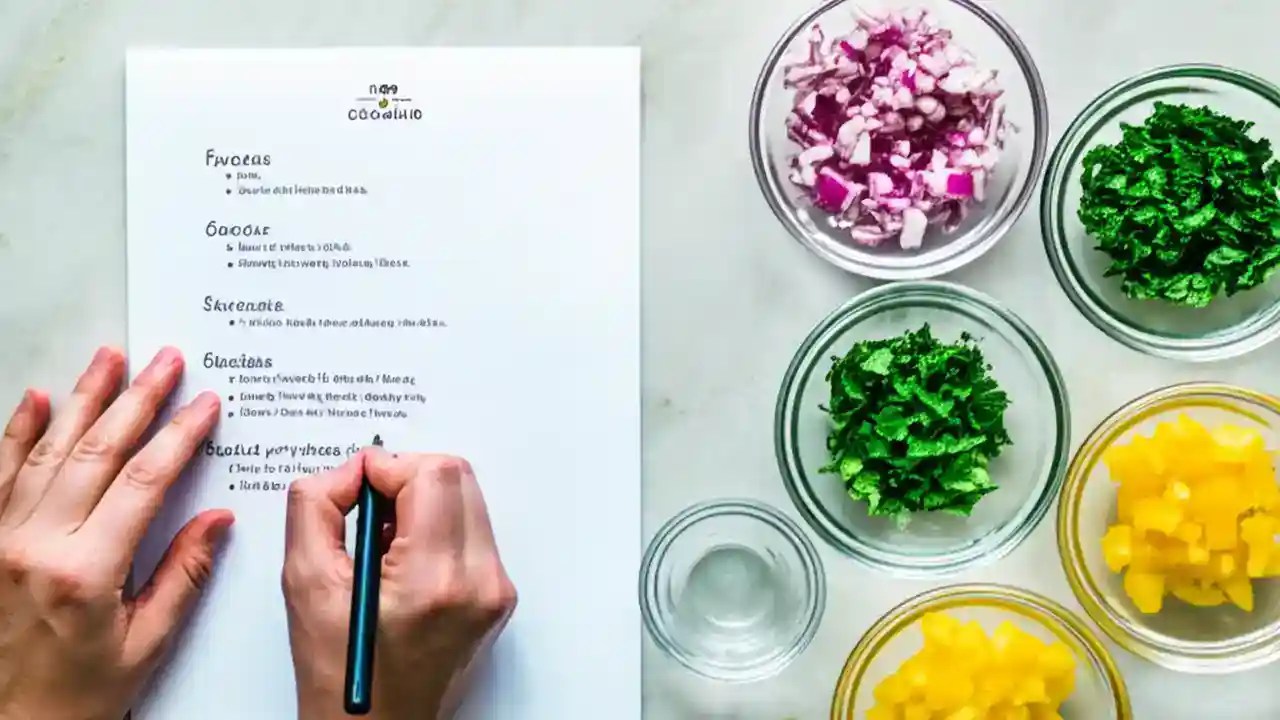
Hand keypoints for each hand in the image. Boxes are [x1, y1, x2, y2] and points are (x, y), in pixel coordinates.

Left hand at [0, 347, 233, 719]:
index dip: (179, 436)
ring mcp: (1, 540)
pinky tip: (37, 400)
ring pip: (47, 451)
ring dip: (84, 398)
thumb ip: (182, 577)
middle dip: (138, 399)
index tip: (203, 406)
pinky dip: (17, 432)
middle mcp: (35, 546)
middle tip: (165, 362)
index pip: (143, 482)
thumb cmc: (71, 698)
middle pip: (97, 452)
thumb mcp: (143, 646)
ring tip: (110, 360)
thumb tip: (216, 522)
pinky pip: (0, 474)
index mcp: (85, 572)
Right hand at [283, 449, 516, 719]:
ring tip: (382, 545)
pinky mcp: (497, 596)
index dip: (386, 467)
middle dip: (406, 479)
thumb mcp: (306, 587)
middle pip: (457, 477)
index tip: (356, 486)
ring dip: (421, 502)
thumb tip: (346, 470)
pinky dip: (436, 528)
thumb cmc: (345, 680)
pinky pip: (472, 531)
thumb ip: (316, 508)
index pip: (432, 475)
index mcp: (433, 581)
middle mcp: (479, 583)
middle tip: (367, 511)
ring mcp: (495, 591)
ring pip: (467, 499)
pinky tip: (402, 562)